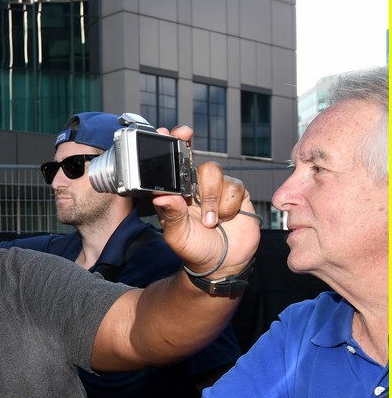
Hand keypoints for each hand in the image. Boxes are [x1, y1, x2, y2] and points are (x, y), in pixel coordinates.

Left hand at [150, 126, 258, 274]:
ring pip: (215, 174)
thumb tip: (161, 196)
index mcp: (177, 194)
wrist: (223, 264)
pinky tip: (226, 219)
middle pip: (198, 164)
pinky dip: (229, 205)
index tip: (168, 133)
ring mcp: (218, 189)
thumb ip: (171, 215)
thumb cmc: (195, 250)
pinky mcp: (237, 194)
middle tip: (191, 186)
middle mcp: (196, 187)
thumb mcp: (177, 236)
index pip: (173, 165)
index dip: (172, 146)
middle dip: (195, 170)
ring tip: (210, 222)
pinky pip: (234, 187)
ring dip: (212, 199)